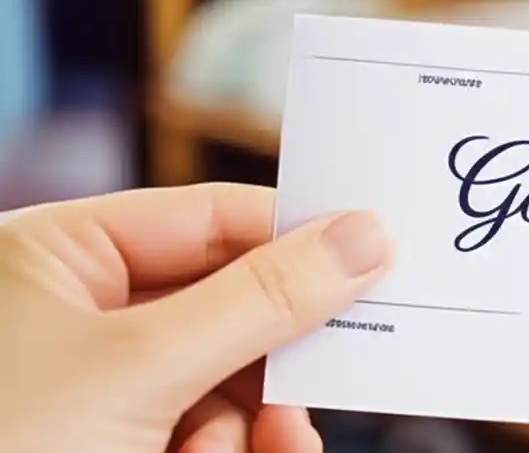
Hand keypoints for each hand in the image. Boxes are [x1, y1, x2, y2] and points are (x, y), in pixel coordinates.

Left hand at [0, 184, 392, 452]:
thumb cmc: (6, 445)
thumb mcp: (143, 367)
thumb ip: (262, 298)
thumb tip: (363, 237)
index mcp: (59, 255)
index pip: (210, 215)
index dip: (296, 232)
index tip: (376, 251)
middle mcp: (80, 310)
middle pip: (229, 299)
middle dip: (277, 354)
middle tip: (341, 365)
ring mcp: (99, 383)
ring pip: (227, 375)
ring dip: (254, 421)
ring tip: (273, 449)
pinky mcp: (119, 440)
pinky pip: (208, 426)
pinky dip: (230, 449)